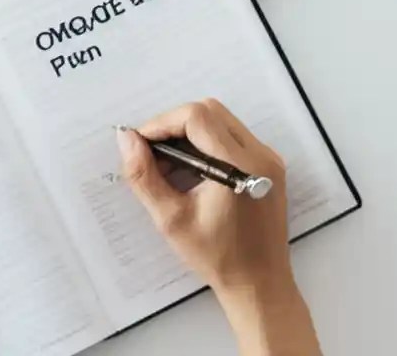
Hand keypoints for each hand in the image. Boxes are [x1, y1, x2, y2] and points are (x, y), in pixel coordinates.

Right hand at [118, 99, 289, 290]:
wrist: (259, 283)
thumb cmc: (216, 257)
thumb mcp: (171, 219)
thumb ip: (144, 176)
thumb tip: (126, 139)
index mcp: (239, 166)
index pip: (196, 117)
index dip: (162, 123)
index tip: (140, 144)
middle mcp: (260, 154)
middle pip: (210, 111)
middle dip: (174, 125)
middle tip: (153, 154)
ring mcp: (269, 158)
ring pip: (222, 121)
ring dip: (190, 133)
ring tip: (170, 166)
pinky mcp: (270, 166)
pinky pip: (234, 138)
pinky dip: (208, 144)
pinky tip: (192, 172)